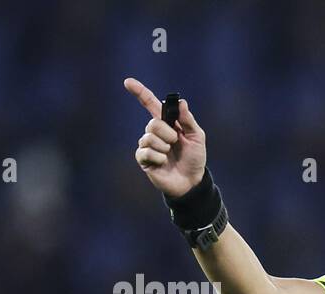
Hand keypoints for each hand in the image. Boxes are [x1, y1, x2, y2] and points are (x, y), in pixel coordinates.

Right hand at [124, 77, 205, 197]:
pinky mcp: (144, 159)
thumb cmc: (194, 158)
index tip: (128, 82)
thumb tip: (181, 101)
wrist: (192, 181)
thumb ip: (188, 120)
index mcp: (166, 124)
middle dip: (167, 133)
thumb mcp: (197, 137)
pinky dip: (158, 157)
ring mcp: (148, 145)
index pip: (150, 104)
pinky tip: (163, 162)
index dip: (140, 92)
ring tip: (170, 154)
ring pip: (149, 137)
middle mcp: (154, 132)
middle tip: (176, 142)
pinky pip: (146, 152)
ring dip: (164, 146)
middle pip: (153, 123)